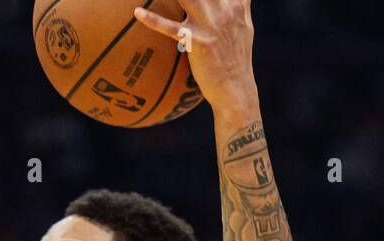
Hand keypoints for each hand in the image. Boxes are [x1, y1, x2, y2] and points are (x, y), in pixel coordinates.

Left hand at [133, 0, 256, 114]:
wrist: (236, 90)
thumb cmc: (237, 59)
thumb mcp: (245, 26)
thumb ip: (241, 4)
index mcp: (236, 3)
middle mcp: (225, 10)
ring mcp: (211, 25)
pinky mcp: (198, 43)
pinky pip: (170, 28)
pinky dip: (153, 20)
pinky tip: (137, 12)